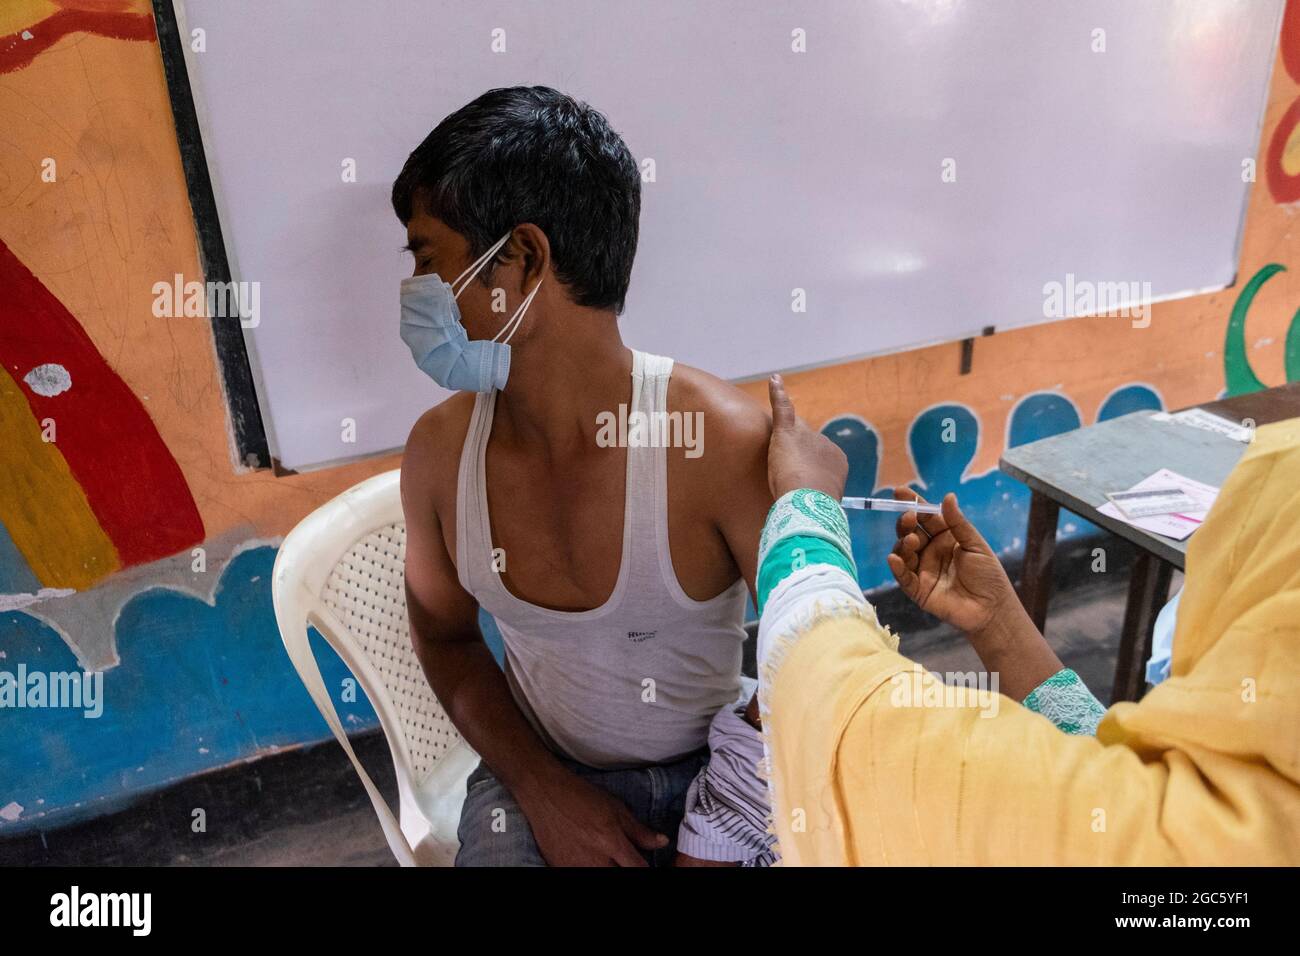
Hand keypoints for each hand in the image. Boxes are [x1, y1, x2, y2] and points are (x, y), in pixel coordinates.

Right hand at [517, 766, 666, 865]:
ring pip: (602, 875)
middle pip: (621, 875)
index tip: (643, 863)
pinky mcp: (561, 870)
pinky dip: (589, 867)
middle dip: (625, 867)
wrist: (545, 795)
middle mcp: (595, 860)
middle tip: (624, 857)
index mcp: (612, 843)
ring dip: (608, 868)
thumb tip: (662, 842)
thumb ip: (639, 831)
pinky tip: (589, 857)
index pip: (638, 869)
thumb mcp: (616, 809)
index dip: (645, 868)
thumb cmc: (582, 797)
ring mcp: (576, 868)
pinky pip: (582, 874)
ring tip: (606, 856)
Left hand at [765, 374, 847, 499]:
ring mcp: (807, 436)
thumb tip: (813, 513)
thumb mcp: (819, 504)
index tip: (800, 490)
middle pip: (802, 447)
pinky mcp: (787, 431)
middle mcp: (826, 444)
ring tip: (779, 467)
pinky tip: (774, 379)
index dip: (802, 474)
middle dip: (792, 462)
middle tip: (788, 484)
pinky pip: (782, 408)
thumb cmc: (814, 509)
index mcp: (837, 461)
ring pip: (789, 436)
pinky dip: (778, 393)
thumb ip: (815, 497)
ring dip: (782, 449)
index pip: (814, 460)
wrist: (810, 502)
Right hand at [885, 488, 1018, 635]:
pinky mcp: (918, 590)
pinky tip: (894, 558)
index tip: (900, 491)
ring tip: (912, 540)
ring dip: (903, 543)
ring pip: (903, 552)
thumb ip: (958, 523)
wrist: (992, 608)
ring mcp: (923, 570)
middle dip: (905, 522)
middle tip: (909, 518)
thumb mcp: (975, 544)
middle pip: (910, 532)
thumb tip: (948, 496)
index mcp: (945, 538)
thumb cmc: (988, 575)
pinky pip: (903, 577)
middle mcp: (931, 551)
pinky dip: (896, 566)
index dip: (913, 503)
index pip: (926, 517)